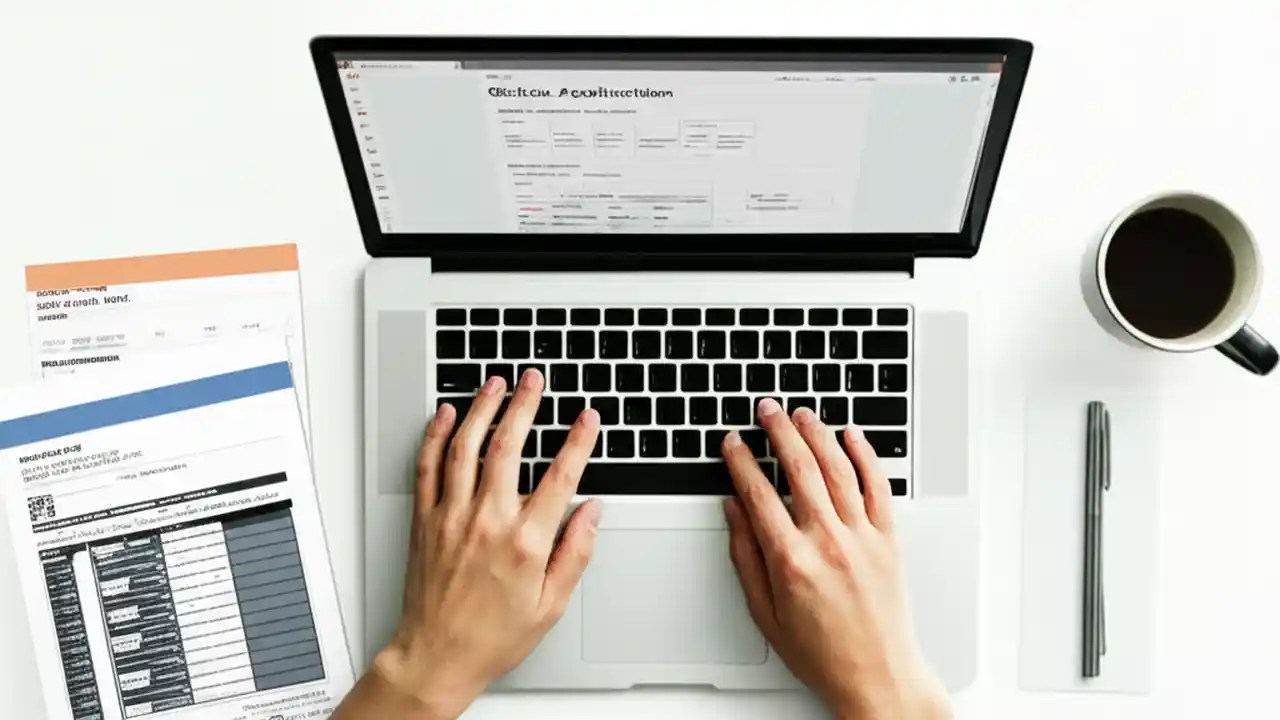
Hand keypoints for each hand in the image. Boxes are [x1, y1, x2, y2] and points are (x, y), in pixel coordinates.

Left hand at [335, 369, 601, 719]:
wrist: (436, 656)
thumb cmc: (492, 637)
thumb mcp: (551, 605)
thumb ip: (576, 554)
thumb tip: (591, 513)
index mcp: (525, 542)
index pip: (559, 476)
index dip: (578, 441)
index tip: (587, 419)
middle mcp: (487, 521)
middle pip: (508, 446)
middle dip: (525, 405)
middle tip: (534, 380)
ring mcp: (452, 517)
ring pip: (466, 446)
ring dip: (482, 408)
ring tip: (495, 384)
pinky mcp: (426, 520)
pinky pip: (429, 466)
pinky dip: (437, 435)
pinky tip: (446, 414)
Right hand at [721, 399, 949, 719]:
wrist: (877, 675)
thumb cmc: (821, 652)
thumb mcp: (764, 612)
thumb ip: (745, 557)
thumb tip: (733, 511)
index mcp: (791, 560)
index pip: (758, 493)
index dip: (741, 461)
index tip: (732, 443)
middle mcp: (827, 541)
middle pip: (799, 467)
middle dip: (778, 430)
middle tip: (766, 409)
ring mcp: (862, 537)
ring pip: (838, 467)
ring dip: (817, 433)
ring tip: (801, 413)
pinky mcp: (889, 539)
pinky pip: (878, 485)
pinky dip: (865, 455)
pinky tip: (852, 436)